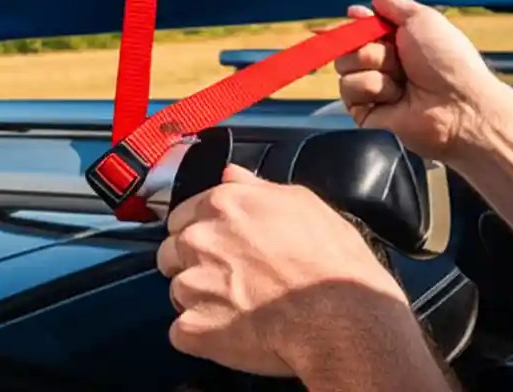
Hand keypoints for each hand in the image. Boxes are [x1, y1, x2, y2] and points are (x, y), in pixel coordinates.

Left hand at [156, 165, 411, 378]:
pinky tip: (235, 333)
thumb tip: (231, 174)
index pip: (182, 216)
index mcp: (223, 204)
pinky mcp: (194, 327)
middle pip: (172, 253)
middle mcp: (200, 239)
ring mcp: (193, 284)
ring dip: (201, 302)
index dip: (202, 234)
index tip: (221, 248)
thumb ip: (256, 187)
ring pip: (179, 293)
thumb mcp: (302, 203)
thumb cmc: (331, 261)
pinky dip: (203, 337)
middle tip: (232, 281)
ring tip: (242, 309)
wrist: (341, 315)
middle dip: (195, 266)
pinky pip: (183, 333)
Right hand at [335, 0, 507, 160]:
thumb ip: (395, 4)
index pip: (362, 26)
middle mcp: (384, 64)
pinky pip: (349, 91)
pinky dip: (372, 89)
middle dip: (369, 48)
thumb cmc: (446, 60)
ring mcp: (374, 88)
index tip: (359, 15)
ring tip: (401, 82)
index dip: (358, 21)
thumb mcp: (422, 19)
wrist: (457, 105)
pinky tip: (395, 98)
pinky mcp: (366, 112)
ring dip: (373, 69)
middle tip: (396, 56)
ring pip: (344, 67)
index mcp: (398, 40)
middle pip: (348, 45)